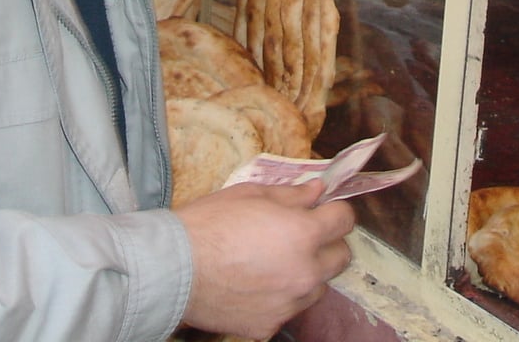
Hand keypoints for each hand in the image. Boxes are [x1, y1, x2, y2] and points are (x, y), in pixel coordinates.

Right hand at [178, 180, 354, 338]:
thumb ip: (291, 196)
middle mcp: (305, 273)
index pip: (344, 221)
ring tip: (274, 264)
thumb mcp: (251, 195)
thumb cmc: (209, 224)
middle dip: (327, 243)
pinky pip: (289, 309)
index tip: (323, 210)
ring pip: (318, 287)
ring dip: (307, 273)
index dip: (334, 211)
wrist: (173, 268)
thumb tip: (316, 192)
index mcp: (304, 234)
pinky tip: (255, 286)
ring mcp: (290, 304)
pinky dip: (280, 297)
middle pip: (341, 258)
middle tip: (301, 236)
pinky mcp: (270, 326)